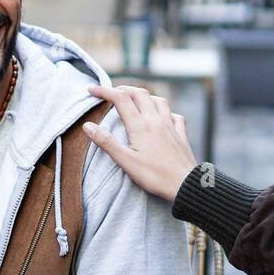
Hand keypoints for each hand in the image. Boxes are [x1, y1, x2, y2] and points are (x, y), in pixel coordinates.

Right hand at [83, 85, 198, 202]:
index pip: (120, 99)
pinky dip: (166, 112)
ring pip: (159, 101)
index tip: (92, 90)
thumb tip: (88, 126)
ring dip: (145, 96)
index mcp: (141, 125)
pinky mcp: (181, 135)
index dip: (104, 91)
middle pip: (140, 94)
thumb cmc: (155, 176)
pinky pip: (175, 116)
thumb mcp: (125, 161)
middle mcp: (156, 121)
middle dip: (124, 89)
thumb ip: (106, 142)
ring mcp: (171, 126)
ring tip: (136, 100)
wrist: (186, 185)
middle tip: (111, 93)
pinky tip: (163, 118)